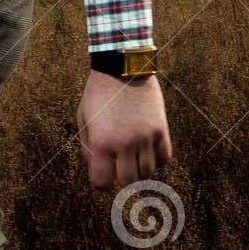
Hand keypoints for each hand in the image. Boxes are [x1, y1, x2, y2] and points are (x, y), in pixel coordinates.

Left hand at [76, 70, 173, 189]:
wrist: (122, 66)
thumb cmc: (98, 93)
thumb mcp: (83, 119)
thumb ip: (87, 148)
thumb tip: (97, 170)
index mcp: (101, 142)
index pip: (102, 183)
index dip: (101, 183)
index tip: (103, 175)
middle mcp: (124, 144)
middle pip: (129, 182)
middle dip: (122, 178)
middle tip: (120, 168)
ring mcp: (145, 137)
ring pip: (149, 172)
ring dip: (140, 169)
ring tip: (134, 157)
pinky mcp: (160, 128)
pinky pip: (165, 157)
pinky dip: (158, 159)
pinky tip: (149, 150)